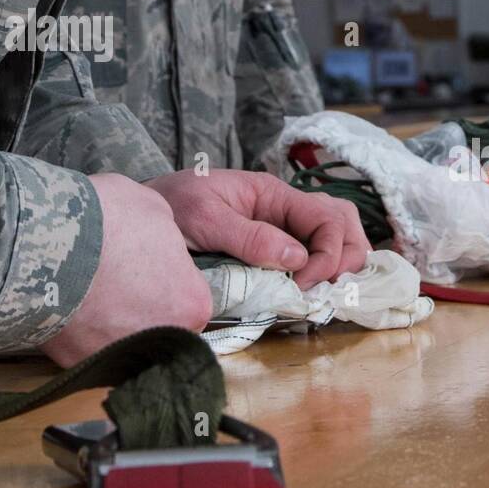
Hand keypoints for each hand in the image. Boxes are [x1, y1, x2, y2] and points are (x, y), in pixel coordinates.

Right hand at [40, 173, 213, 366]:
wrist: (42, 241)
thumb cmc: (107, 220)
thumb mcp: (155, 211)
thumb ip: (167, 239)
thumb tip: (160, 247)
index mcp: (192, 304)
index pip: (189, 296)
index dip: (167, 277)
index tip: (146, 264)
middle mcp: (165, 341)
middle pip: (161, 324)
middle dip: (143, 305)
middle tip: (117, 279)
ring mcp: (122, 357)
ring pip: (124, 339)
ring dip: (112, 322)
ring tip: (89, 292)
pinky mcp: (79, 364)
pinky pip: (86, 347)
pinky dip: (79, 331)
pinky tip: (68, 306)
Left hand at [144, 169, 370, 288]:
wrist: (141, 215)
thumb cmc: (169, 207)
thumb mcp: (205, 218)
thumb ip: (250, 237)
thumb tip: (297, 258)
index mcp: (273, 194)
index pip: (327, 218)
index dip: (328, 253)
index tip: (305, 283)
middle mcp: (284, 210)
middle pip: (343, 223)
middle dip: (346, 256)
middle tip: (326, 287)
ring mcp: (281, 229)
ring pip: (334, 238)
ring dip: (340, 264)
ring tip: (323, 291)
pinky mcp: (271, 251)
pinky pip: (311, 257)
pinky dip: (322, 274)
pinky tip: (312, 292)